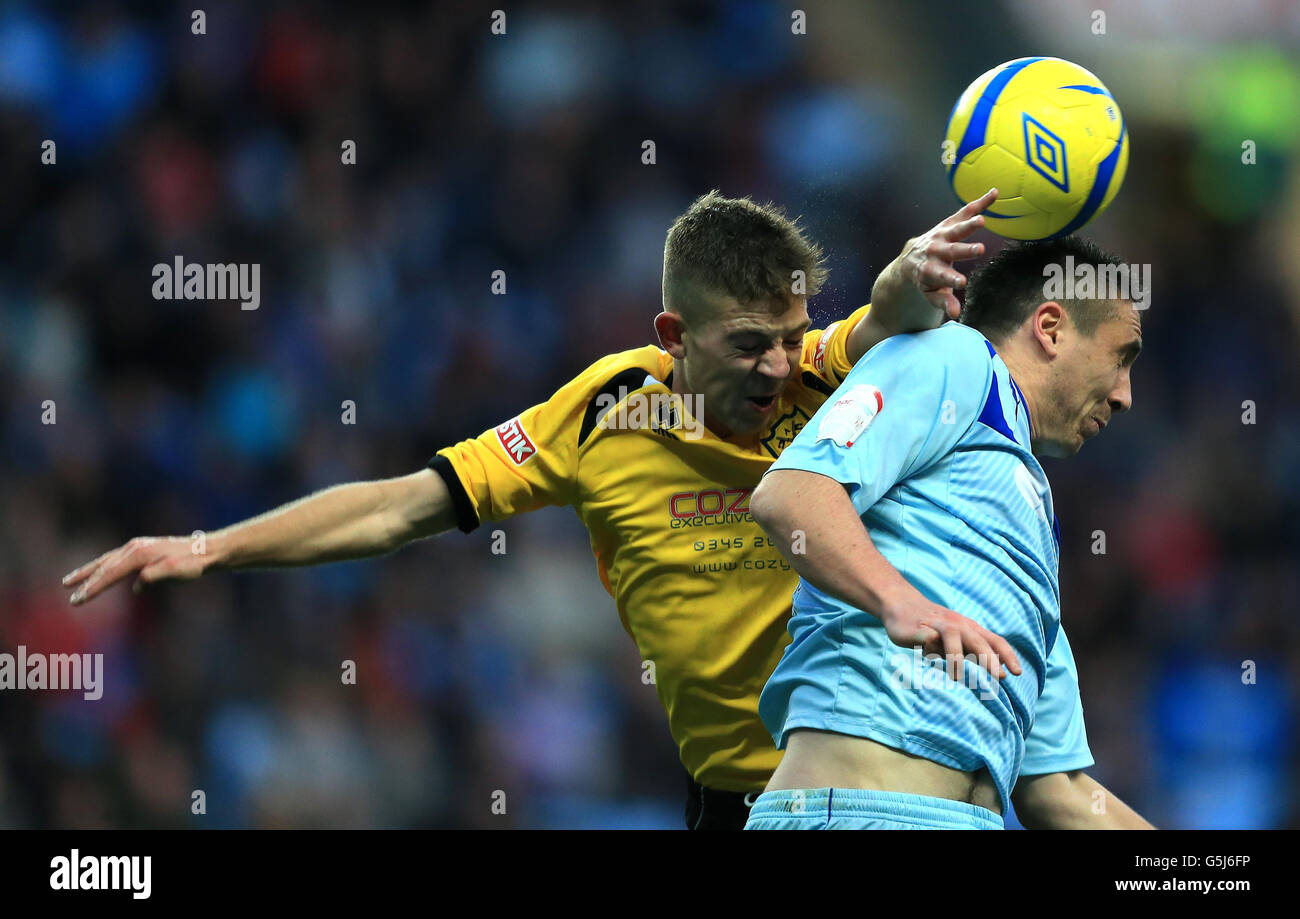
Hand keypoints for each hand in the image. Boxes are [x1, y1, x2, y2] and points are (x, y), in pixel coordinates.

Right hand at [63, 535, 209, 605]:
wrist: (207, 550)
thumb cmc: (193, 563)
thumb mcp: (177, 571)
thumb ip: (156, 576)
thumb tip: (138, 584)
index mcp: (139, 554)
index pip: (110, 573)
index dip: (92, 588)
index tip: (77, 600)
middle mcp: (134, 547)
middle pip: (103, 566)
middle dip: (85, 581)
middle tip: (70, 597)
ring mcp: (138, 546)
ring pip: (107, 561)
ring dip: (89, 572)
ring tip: (70, 581)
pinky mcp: (142, 549)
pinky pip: (115, 560)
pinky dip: (103, 568)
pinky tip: (100, 576)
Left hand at [871, 187, 998, 324]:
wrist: (911, 256)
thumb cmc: (925, 278)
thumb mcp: (930, 293)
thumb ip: (942, 302)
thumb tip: (955, 313)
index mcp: (929, 271)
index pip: (941, 276)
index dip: (950, 280)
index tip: (961, 284)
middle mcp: (935, 251)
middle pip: (951, 251)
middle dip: (964, 251)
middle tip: (979, 250)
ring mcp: (942, 235)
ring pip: (956, 229)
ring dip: (969, 225)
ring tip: (981, 220)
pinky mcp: (949, 223)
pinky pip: (965, 211)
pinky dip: (980, 203)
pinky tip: (995, 193)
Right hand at [880, 589, 1021, 683]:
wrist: (901, 604)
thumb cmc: (933, 626)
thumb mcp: (957, 638)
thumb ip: (974, 651)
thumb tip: (999, 670)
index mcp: (970, 628)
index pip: (994, 641)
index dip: (1007, 655)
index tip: (1017, 673)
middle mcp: (958, 625)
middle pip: (978, 640)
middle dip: (989, 659)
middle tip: (1000, 677)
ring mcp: (939, 625)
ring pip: (954, 638)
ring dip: (957, 658)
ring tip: (957, 678)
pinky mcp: (921, 629)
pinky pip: (929, 640)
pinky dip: (930, 650)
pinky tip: (926, 655)